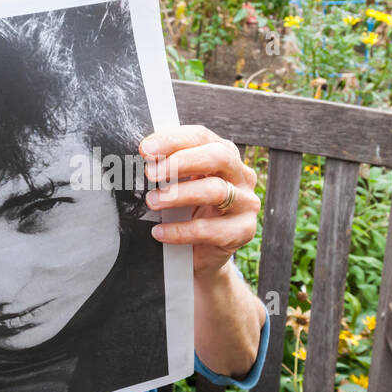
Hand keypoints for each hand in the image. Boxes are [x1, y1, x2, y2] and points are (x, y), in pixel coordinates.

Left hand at [140, 125, 260, 281]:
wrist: (199, 255)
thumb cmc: (186, 213)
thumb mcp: (178, 185)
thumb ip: (168, 168)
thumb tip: (144, 155)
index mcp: (224, 155)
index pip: (202, 137)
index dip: (173, 140)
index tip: (146, 149)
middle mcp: (241, 175)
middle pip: (218, 157)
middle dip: (180, 162)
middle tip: (150, 173)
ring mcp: (246, 202)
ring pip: (216, 191)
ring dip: (179, 195)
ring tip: (152, 202)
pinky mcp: (244, 231)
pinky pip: (210, 229)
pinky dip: (180, 231)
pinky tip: (159, 232)